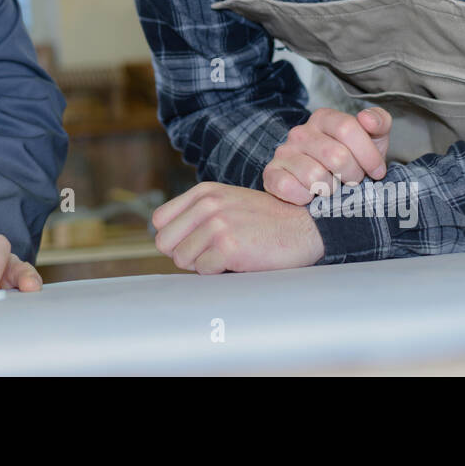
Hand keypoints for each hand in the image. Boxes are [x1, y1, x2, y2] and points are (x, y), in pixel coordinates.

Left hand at [151, 182, 325, 272]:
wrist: (305, 227)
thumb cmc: (267, 221)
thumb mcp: (228, 203)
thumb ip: (197, 214)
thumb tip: (165, 242)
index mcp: (204, 192)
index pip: (159, 221)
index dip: (174, 238)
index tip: (194, 243)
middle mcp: (207, 204)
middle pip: (165, 242)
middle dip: (184, 254)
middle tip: (211, 253)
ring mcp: (217, 224)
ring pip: (183, 259)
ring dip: (204, 264)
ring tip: (230, 254)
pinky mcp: (228, 247)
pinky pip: (203, 271)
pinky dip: (219, 273)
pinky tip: (239, 261)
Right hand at [262, 107, 391, 204]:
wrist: (324, 186)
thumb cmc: (352, 161)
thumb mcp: (372, 140)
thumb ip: (379, 122)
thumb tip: (367, 120)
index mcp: (324, 118)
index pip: (347, 128)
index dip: (368, 155)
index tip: (377, 172)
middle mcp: (300, 132)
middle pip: (335, 156)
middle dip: (352, 175)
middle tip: (353, 181)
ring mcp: (283, 152)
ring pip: (314, 176)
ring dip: (330, 189)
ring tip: (332, 188)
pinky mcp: (271, 173)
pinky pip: (289, 187)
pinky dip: (305, 198)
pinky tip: (311, 195)